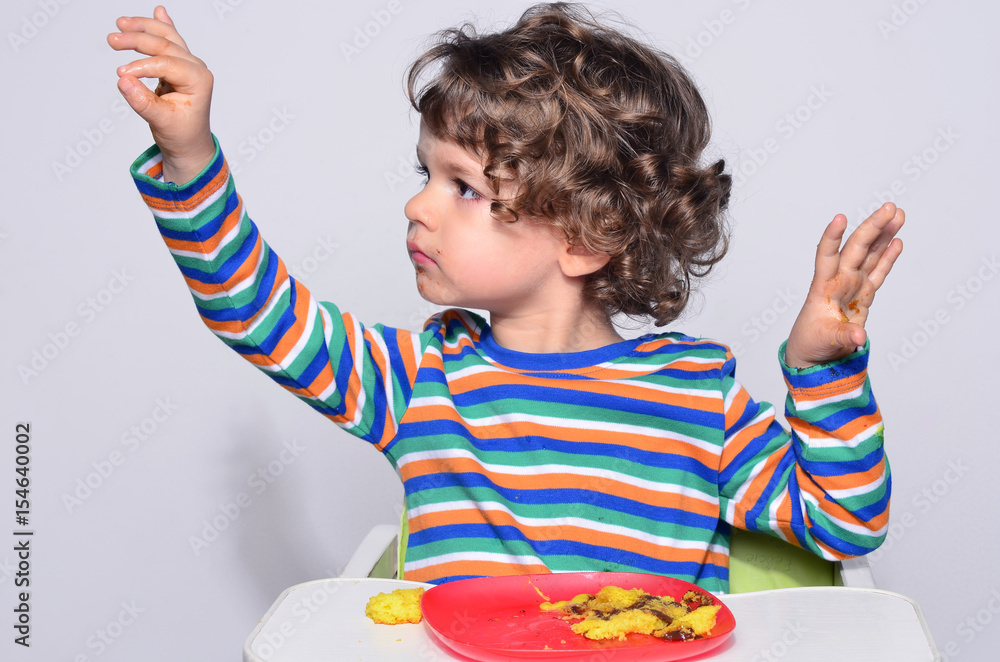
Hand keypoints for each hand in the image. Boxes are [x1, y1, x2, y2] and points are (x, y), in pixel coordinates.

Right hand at [107, 6, 214, 183]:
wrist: (190, 143)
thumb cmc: (181, 134)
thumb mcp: (161, 121)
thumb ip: (143, 101)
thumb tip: (123, 81)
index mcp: (199, 79)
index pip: (166, 63)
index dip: (142, 66)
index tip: (121, 73)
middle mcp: (196, 68)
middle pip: (164, 44)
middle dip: (137, 39)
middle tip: (112, 39)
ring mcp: (188, 64)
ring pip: (166, 37)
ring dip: (143, 28)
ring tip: (121, 24)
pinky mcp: (178, 65)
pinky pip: (170, 41)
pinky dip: (160, 27)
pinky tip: (159, 12)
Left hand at [783, 202, 904, 368]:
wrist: (815, 353)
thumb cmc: (812, 342)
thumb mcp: (825, 340)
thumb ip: (843, 336)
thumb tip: (859, 337)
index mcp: (823, 287)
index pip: (826, 256)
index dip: (832, 237)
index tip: (840, 218)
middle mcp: (839, 280)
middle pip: (857, 248)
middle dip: (872, 227)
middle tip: (889, 207)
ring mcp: (853, 285)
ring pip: (870, 254)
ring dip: (883, 234)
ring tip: (897, 215)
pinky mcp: (864, 294)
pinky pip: (878, 271)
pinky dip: (887, 257)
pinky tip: (896, 240)